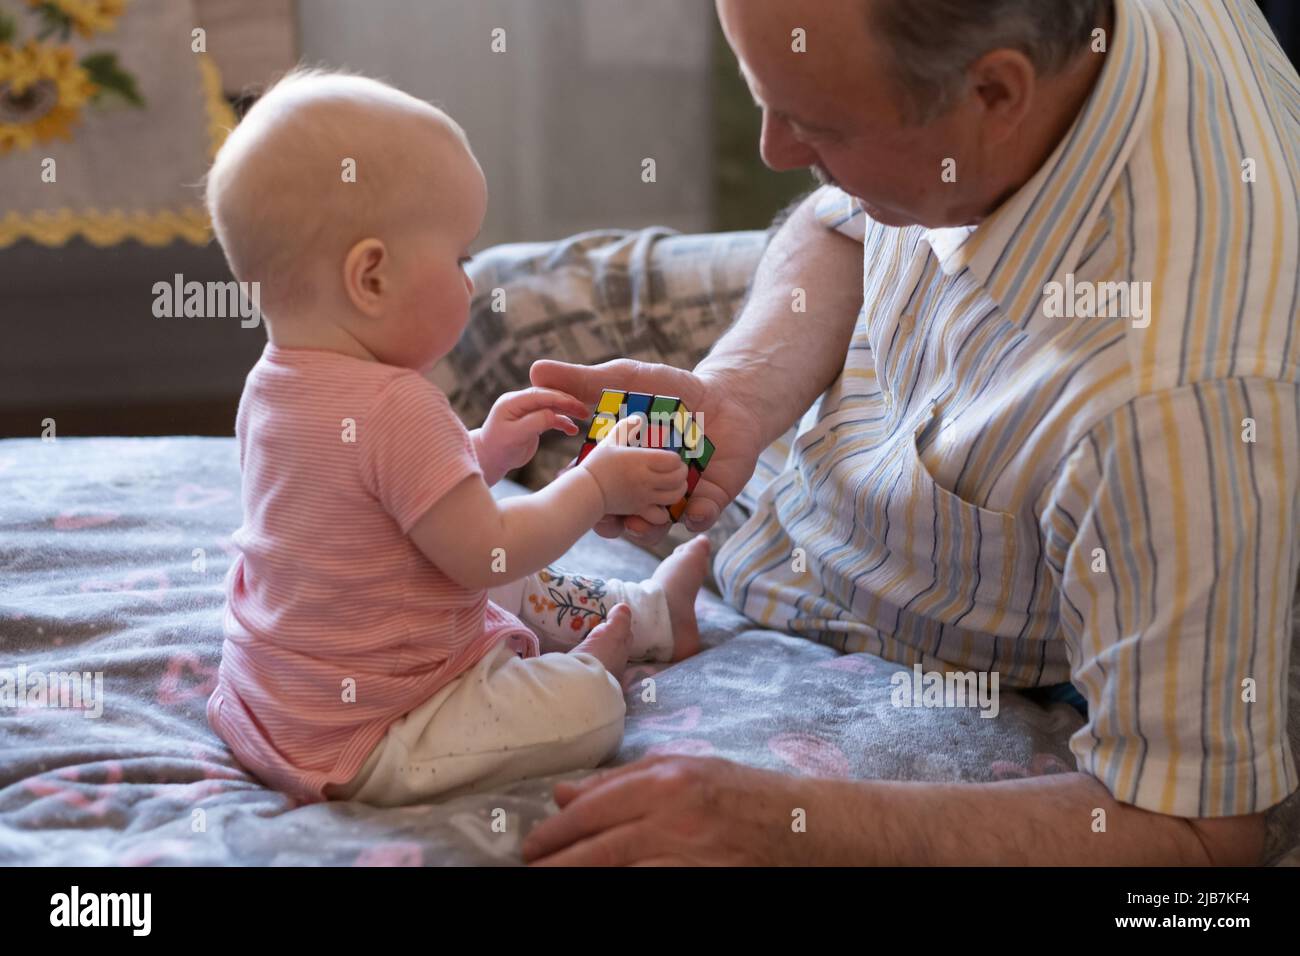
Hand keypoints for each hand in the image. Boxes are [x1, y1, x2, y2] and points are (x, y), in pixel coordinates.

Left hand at [477, 387, 588, 484]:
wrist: (490, 459)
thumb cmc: (498, 448)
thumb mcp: (515, 436)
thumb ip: (534, 423)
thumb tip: (554, 414)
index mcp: (512, 401)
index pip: (540, 395)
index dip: (559, 398)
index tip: (576, 404)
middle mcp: (520, 402)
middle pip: (549, 397)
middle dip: (568, 402)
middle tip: (585, 410)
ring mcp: (527, 411)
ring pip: (552, 406)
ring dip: (568, 410)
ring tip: (584, 416)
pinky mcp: (533, 421)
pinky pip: (551, 418)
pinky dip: (562, 422)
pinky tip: (573, 430)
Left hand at [521, 755, 809, 865]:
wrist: (799, 825)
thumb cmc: (736, 791)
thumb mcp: (680, 768)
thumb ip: (621, 780)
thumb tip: (562, 794)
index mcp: (666, 781)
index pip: (594, 809)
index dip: (556, 832)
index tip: (531, 846)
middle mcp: (675, 818)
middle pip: (599, 849)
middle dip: (557, 865)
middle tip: (531, 872)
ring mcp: (691, 858)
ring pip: (619, 875)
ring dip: (582, 881)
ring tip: (554, 884)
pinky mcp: (703, 883)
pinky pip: (651, 889)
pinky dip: (621, 889)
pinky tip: (601, 891)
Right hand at [531, 358, 765, 544]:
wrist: (725, 395)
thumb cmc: (670, 390)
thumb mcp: (625, 381)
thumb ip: (584, 382)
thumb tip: (535, 369)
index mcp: (619, 466)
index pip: (593, 488)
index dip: (580, 494)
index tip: (571, 491)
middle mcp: (643, 489)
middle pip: (620, 518)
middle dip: (612, 524)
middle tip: (608, 521)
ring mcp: (674, 498)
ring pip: (656, 526)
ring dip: (648, 529)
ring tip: (641, 522)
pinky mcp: (708, 499)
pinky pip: (700, 517)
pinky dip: (696, 516)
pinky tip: (692, 509)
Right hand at [581, 417, 687, 522]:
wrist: (586, 490)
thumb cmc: (598, 464)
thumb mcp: (611, 440)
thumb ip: (626, 427)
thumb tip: (639, 418)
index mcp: (641, 460)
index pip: (673, 460)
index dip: (676, 459)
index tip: (672, 458)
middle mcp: (646, 479)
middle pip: (678, 478)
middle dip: (681, 473)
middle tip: (677, 470)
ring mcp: (644, 497)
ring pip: (675, 496)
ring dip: (678, 490)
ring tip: (673, 485)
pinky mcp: (639, 510)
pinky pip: (661, 516)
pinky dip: (664, 512)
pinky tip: (661, 503)